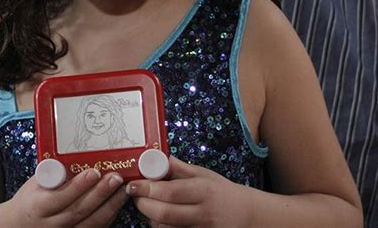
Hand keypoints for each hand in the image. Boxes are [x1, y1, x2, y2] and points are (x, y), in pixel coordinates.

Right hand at [7, 168, 127, 226]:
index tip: (93, 172)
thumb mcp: (36, 183)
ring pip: (90, 224)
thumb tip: (76, 156)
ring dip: (109, 206)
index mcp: (38, 207)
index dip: (78, 186)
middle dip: (99, 194)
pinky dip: (108, 217)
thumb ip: (54, 173)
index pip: (60, 198)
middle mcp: (51, 225)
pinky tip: (116, 203)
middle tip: (115, 178)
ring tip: (122, 189)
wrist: (20, 226)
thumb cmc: (31, 199)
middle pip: (78, 211)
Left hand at [126, 157, 250, 226]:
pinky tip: (158, 215)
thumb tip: (155, 156)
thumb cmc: (220, 191)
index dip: (148, 188)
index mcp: (203, 191)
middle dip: (143, 203)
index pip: (170, 192)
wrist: (244, 215)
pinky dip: (159, 226)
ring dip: (149, 216)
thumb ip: (178, 167)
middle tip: (135, 193)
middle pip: (164, 214)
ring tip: (147, 202)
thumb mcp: (202, 174)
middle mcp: (202, 213)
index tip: (133, 183)